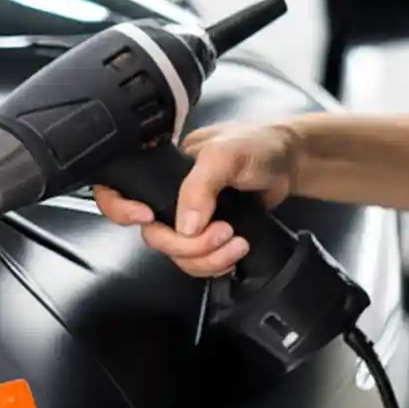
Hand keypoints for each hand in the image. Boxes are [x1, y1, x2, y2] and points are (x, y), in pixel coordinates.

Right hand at [94, 121, 302, 277]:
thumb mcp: (225, 155)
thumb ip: (199, 187)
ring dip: (207, 258)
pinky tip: (235, 250)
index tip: (148, 217)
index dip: (121, 211)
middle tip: (220, 232)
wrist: (289, 163)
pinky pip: (198, 262)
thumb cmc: (257, 144)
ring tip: (236, 241)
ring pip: (176, 256)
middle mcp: (170, 196)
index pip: (119, 191)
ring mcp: (189, 219)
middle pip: (154, 236)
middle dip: (187, 245)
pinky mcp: (208, 236)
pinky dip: (216, 263)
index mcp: (162, 170)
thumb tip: (184, 226)